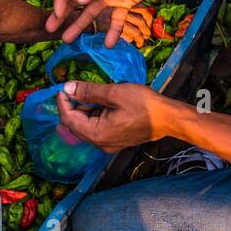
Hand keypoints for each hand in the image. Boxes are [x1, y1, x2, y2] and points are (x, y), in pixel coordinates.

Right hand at [45, 0, 174, 45]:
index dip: (61, 0)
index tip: (56, 14)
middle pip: (76, 1)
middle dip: (62, 14)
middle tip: (50, 29)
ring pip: (91, 13)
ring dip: (80, 25)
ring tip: (69, 40)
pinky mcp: (124, 3)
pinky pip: (116, 20)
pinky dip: (112, 32)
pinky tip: (108, 44)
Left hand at [56, 81, 174, 151]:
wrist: (168, 118)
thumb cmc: (144, 105)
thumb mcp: (114, 93)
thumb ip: (88, 91)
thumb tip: (68, 88)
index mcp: (97, 134)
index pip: (68, 119)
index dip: (62, 102)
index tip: (63, 86)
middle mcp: (100, 143)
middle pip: (75, 124)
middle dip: (73, 105)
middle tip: (77, 87)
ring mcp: (108, 144)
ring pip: (86, 125)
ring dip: (85, 109)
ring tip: (93, 92)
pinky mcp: (115, 140)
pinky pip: (97, 128)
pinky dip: (95, 114)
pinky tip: (103, 101)